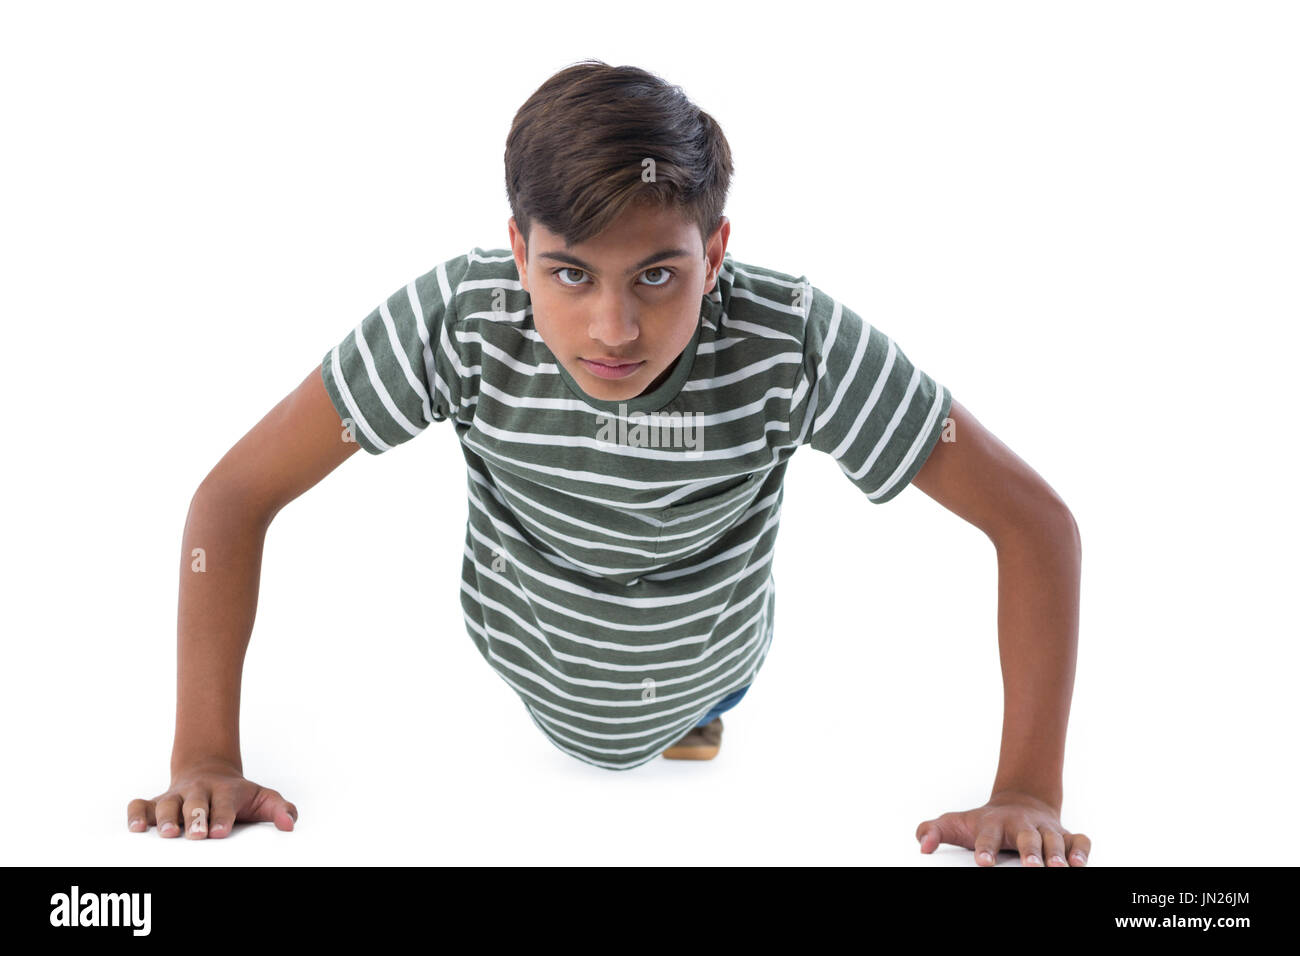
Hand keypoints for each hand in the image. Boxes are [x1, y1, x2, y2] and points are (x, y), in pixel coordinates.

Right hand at [126, 757, 297, 838]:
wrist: (210, 770)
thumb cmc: (237, 793)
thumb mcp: (263, 798)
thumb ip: (280, 810)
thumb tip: (290, 825)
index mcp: (225, 791)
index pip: (225, 804)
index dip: (223, 817)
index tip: (220, 832)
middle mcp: (198, 792)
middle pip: (195, 803)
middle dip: (195, 818)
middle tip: (196, 835)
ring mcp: (176, 796)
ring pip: (166, 804)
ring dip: (165, 818)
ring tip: (168, 834)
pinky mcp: (156, 802)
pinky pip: (140, 806)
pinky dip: (135, 815)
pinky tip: (136, 829)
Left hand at [915, 790, 1089, 865]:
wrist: (1018, 802)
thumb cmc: (984, 821)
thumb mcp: (956, 823)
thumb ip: (933, 831)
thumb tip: (922, 847)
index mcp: (993, 824)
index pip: (987, 836)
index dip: (985, 849)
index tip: (982, 863)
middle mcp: (1021, 825)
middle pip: (1027, 837)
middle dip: (1030, 852)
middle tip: (1031, 868)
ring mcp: (1045, 829)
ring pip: (1054, 839)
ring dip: (1057, 854)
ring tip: (1058, 869)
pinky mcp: (1065, 834)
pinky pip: (1079, 840)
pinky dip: (1082, 850)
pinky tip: (1080, 864)